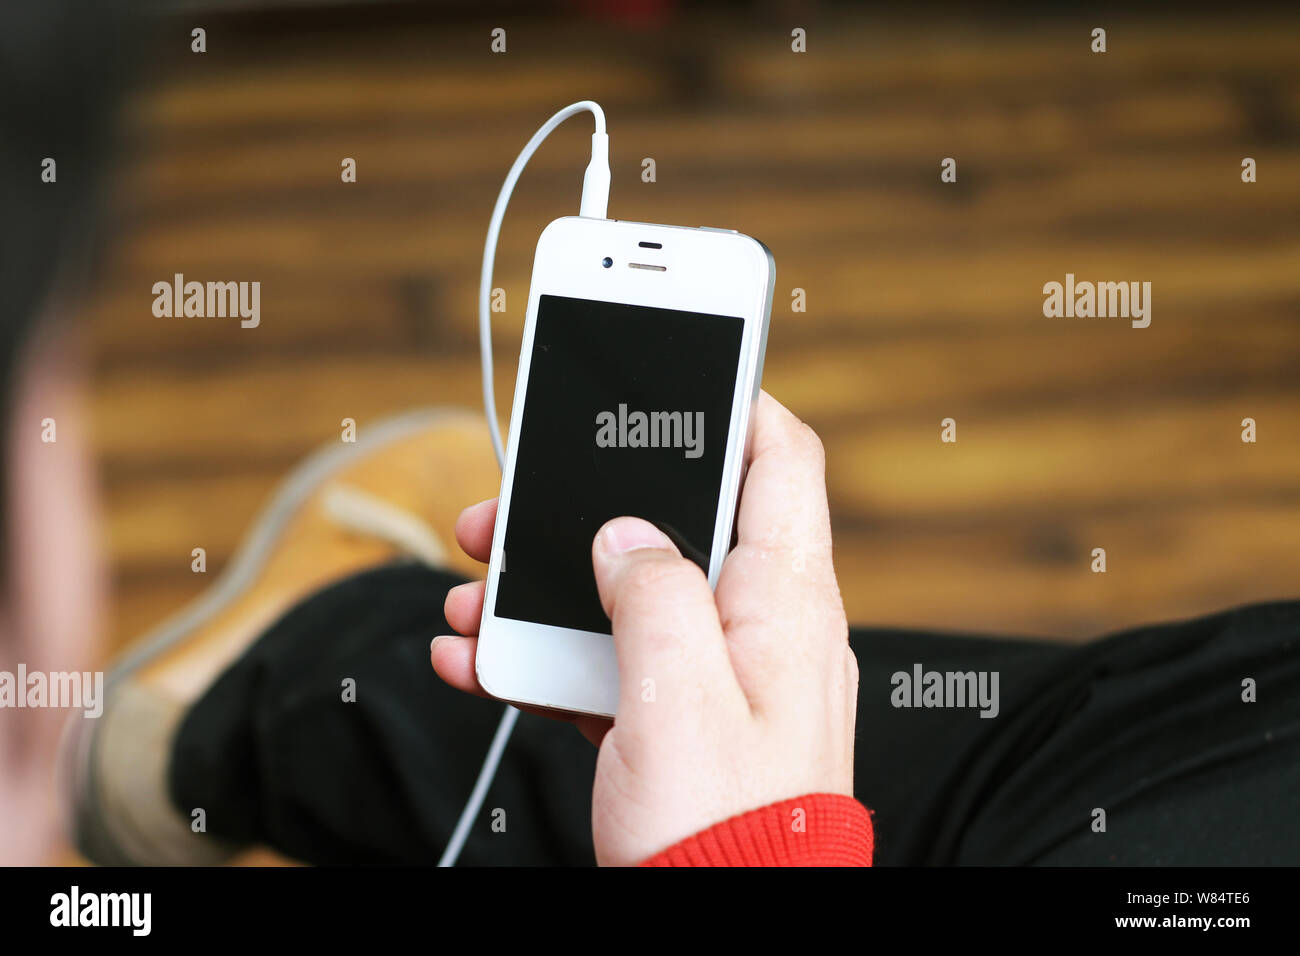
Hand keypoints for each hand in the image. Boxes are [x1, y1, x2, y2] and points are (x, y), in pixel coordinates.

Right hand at [432, 390, 856, 865]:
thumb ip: (653, 594)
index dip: (737, 400)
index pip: (780, 461)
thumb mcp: (678, 699)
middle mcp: (760, 627)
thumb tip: (623, 531)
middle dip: (593, 503)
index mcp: (785, 602)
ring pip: (630, 593)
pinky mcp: (680, 720)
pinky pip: (613, 662)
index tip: (681, 365)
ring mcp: (719, 674)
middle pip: (680, 522)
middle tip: (515, 504)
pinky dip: (550, 653)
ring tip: (474, 591)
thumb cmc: (721, 833)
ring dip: (549, 586)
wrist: (719, 932)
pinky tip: (480, 658)